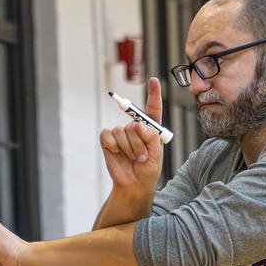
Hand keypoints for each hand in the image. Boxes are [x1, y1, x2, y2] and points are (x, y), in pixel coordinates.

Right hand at [101, 76, 166, 193]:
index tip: (153, 80)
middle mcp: (135, 128)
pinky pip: (108, 135)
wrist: (133, 184)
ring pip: (121, 131)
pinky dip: (113, 146)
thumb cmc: (148, 170)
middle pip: (134, 123)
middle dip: (138, 142)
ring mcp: (121, 133)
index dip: (153, 93)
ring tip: (132, 158)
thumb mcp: (157, 155)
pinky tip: (117, 153)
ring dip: (128, 147)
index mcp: (151, 129)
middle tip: (142, 156)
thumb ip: (151, 138)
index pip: (152, 108)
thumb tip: (138, 125)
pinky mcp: (108, 140)